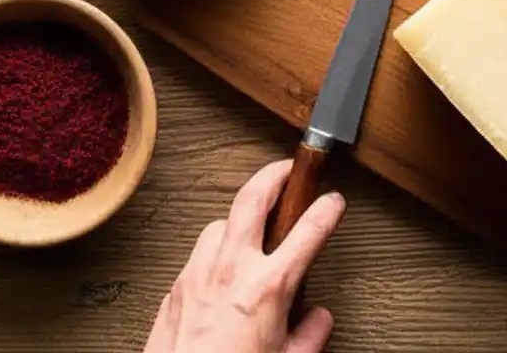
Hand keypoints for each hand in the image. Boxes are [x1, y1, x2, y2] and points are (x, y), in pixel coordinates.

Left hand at [144, 159, 346, 352]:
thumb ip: (309, 336)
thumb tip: (319, 320)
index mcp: (267, 288)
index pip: (308, 232)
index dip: (326, 211)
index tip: (333, 201)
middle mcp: (230, 272)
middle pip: (252, 199)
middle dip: (274, 175)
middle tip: (287, 169)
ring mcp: (196, 277)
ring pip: (218, 223)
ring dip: (238, 218)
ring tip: (252, 223)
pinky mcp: (173, 291)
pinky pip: (196, 254)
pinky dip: (214, 250)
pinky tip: (222, 262)